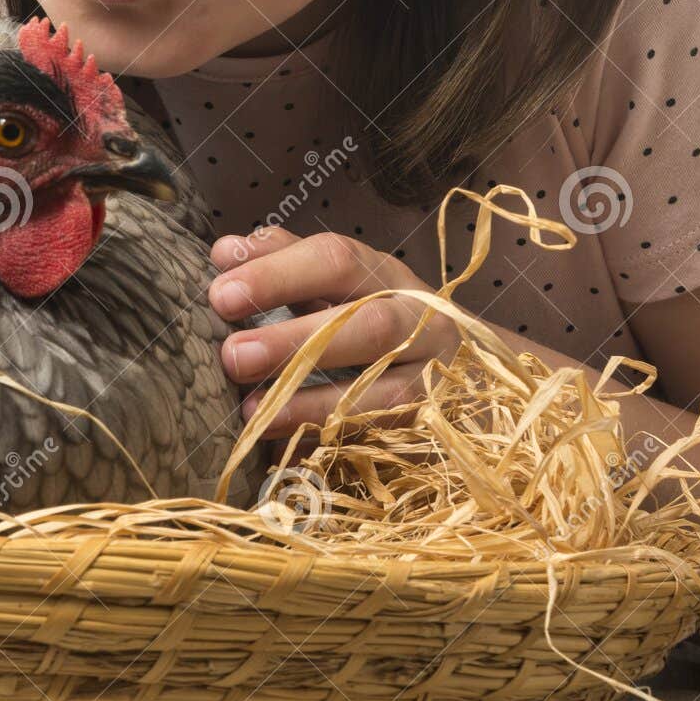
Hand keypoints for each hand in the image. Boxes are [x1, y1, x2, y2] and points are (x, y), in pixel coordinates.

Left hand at [208, 225, 460, 438]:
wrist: (478, 375)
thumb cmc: (384, 318)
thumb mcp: (342, 283)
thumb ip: (284, 261)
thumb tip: (224, 251)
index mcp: (389, 276)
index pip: (337, 260)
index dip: (278, 275)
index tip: (221, 296)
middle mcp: (422, 323)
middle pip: (369, 327)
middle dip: (297, 341)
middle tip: (233, 355)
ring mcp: (437, 380)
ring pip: (385, 393)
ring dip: (314, 403)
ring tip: (253, 411)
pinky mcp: (438, 429)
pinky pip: (388, 439)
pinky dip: (335, 444)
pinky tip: (288, 449)